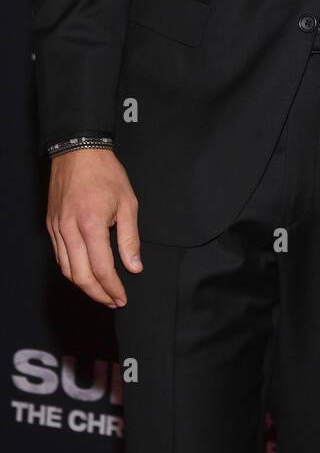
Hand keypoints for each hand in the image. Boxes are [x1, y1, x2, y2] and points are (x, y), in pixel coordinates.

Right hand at [46, 150, 140, 307]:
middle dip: (98, 293)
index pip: (101, 268)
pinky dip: (72, 270)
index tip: (122, 298)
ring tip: (101, 292)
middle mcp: (70, 230)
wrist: (78, 151)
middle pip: (80, 276)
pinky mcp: (51, 225)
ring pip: (66, 270)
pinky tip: (85, 272)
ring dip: (84, 285)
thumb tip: (134, 267)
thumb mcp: (128, 203)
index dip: (112, 288)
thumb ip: (130, 238)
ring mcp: (57, 228)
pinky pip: (59, 256)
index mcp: (91, 225)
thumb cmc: (106, 173)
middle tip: (112, 301)